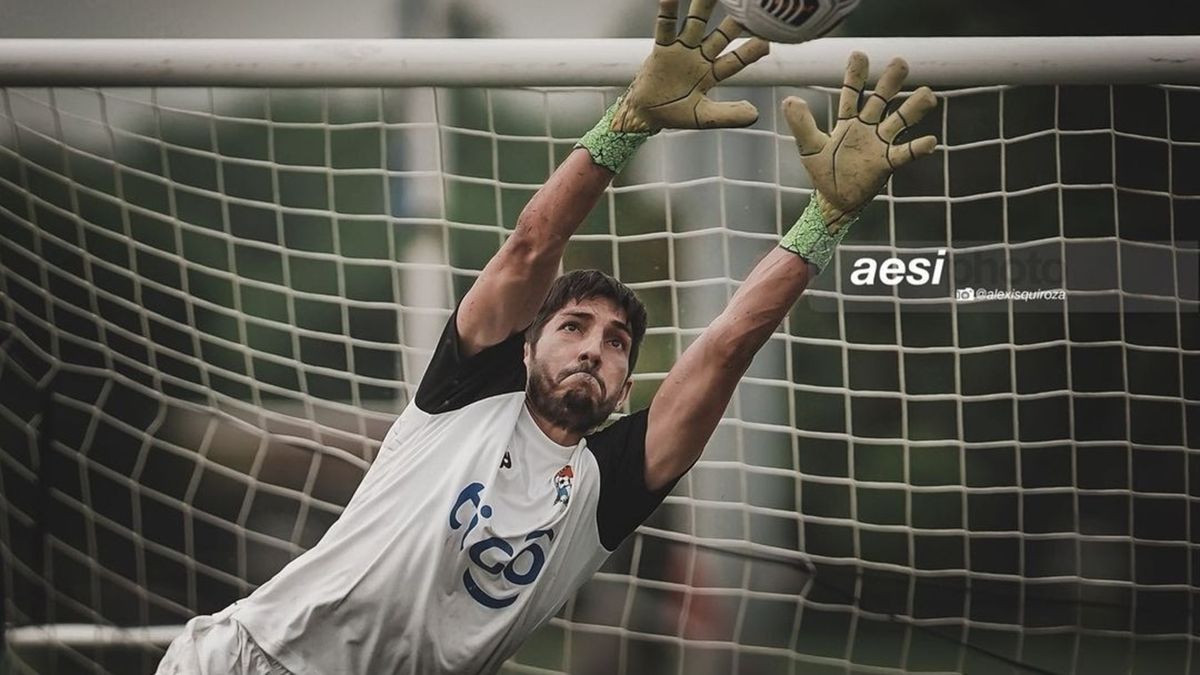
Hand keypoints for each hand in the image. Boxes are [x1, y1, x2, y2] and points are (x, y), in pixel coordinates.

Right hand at [613, 0, 769, 132]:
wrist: (646, 114)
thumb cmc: (674, 114)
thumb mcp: (704, 117)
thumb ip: (728, 115)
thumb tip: (755, 114)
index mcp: (712, 73)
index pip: (736, 60)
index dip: (750, 51)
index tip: (768, 40)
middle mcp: (700, 56)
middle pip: (722, 34)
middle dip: (735, 20)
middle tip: (749, 4)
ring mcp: (682, 50)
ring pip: (696, 23)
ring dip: (703, 6)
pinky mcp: (662, 49)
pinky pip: (665, 27)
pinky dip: (667, 12)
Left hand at [782, 51, 938, 228]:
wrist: (834, 201)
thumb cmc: (824, 173)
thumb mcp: (809, 147)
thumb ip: (801, 124)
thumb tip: (789, 99)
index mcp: (848, 122)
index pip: (852, 94)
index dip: (855, 76)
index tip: (859, 54)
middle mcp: (867, 128)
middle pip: (882, 100)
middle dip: (890, 83)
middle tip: (901, 63)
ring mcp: (880, 144)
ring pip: (900, 121)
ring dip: (914, 108)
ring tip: (928, 94)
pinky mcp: (887, 163)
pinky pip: (906, 153)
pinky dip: (919, 148)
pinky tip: (931, 141)